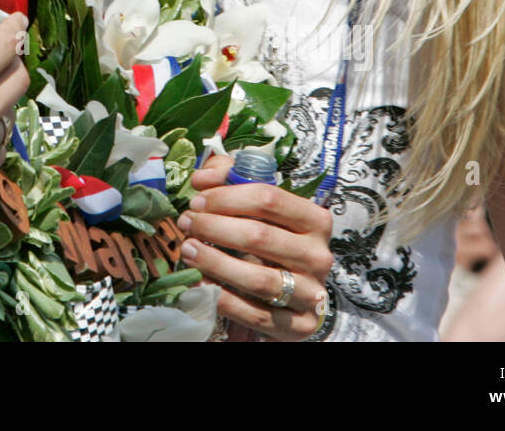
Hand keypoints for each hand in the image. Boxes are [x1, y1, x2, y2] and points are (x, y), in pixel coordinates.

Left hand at [176, 153, 334, 340]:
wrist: (293, 294)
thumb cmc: (270, 240)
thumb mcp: (256, 205)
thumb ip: (228, 179)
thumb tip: (201, 178)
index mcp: (315, 219)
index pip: (269, 198)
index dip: (227, 197)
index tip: (197, 200)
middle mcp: (318, 255)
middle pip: (260, 236)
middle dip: (214, 227)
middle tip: (186, 223)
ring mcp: (312, 293)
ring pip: (258, 278)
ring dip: (215, 262)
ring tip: (187, 249)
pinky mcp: (299, 326)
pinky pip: (255, 314)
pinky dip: (222, 297)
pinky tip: (198, 282)